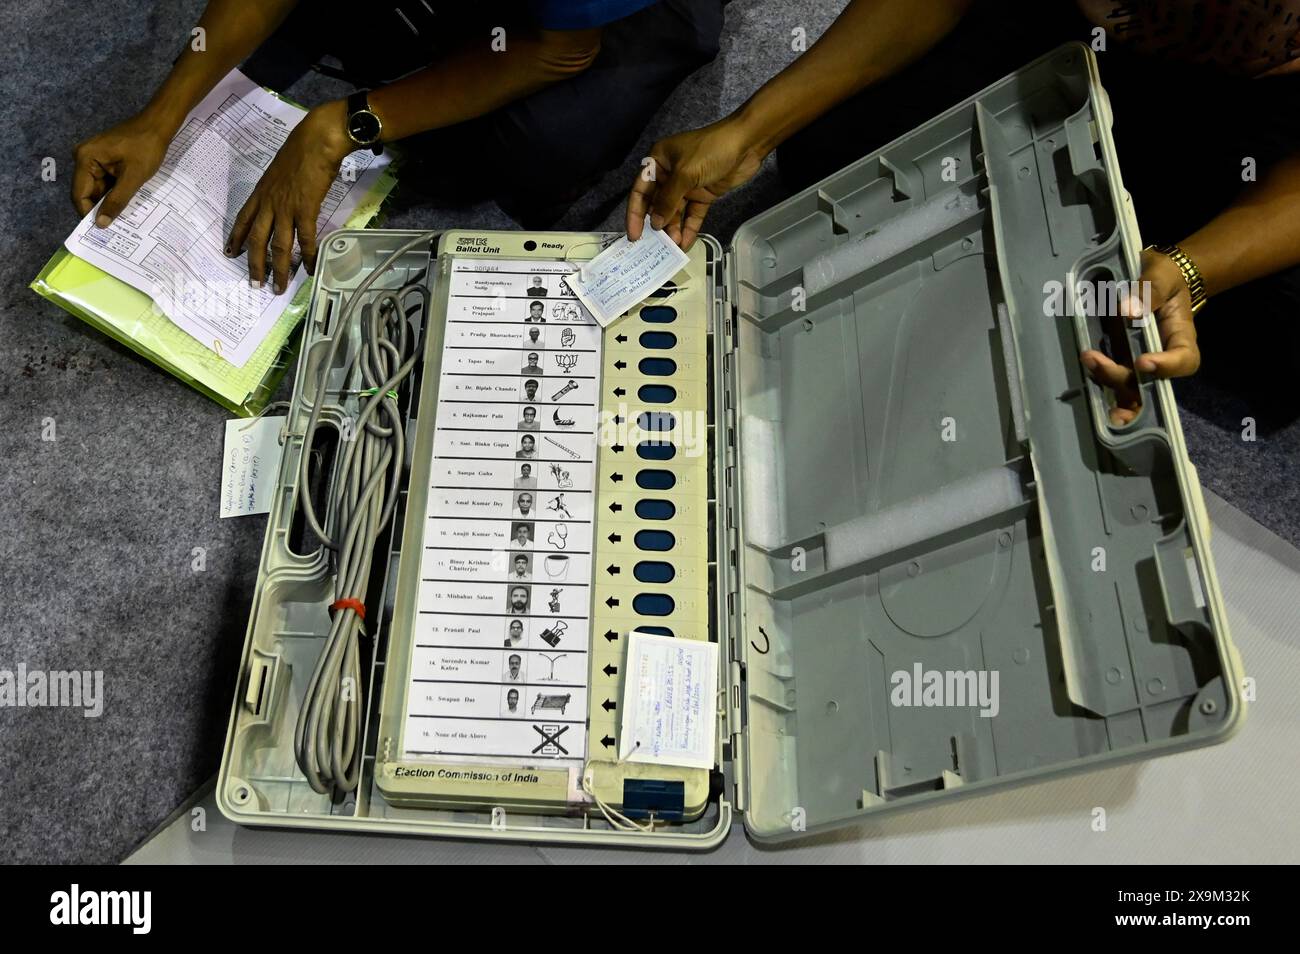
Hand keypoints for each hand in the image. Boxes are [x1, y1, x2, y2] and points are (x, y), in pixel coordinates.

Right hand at [72, 114, 171, 223]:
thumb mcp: (133, 177)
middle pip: (87, 192)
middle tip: (113, 230)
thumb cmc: (147, 147)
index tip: (101, 232)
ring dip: (108, 202)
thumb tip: (101, 224)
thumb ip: (116, 200)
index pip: (79, 194)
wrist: (158, 125)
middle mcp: (83, 157)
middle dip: (99, 210)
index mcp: (85, 158)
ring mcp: (93, 158)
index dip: (88, 214)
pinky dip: (113, 193)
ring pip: (97, 189)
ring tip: (121, 220)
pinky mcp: (104, 160)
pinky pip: (105, 182)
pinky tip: (124, 205)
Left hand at [226, 100, 352, 292]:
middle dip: (254, 264)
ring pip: (279, 246)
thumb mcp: (279, 171)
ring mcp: (286, 208)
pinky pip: (305, 239)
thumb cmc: (300, 152)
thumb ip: (278, 189)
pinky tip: (311, 269)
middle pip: (257, 240)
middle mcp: (269, 203)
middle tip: (254, 284)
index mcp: (261, 193)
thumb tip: (284, 199)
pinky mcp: (306, 210)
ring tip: (279, 287)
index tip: (229, 254)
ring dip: (279, 269)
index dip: (235, 239)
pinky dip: (308, 256)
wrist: (315, 141)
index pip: (242, 220)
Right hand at [626, 118, 767, 249]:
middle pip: (657, 204)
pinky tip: (686, 243)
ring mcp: (687, 185)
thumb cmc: (710, 151)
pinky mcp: (703, 194)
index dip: (635, 214)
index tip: (634, 236)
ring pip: (675, 212)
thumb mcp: (685, 173)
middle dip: (657, 225)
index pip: (640, 191)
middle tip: (656, 247)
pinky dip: (690, 227)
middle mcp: (669, 174)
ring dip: (674, 229)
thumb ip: (668, 200)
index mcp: (658, 162)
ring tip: (674, 247)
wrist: (746, 143)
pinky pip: (693, 214)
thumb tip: (656, 224)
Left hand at [1080, 248, 1200, 424]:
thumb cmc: (1165, 277)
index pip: (1184, 360)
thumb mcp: (1162, 276)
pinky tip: (1086, 364)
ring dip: (1107, 380)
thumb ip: (1150, 292)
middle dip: (1126, 382)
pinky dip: (1098, 377)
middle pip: (1152, 382)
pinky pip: (1111, 377)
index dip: (1166, 367)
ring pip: (1130, 387)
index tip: (1143, 361)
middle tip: (1099, 363)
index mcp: (1180, 336)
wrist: (1152, 278)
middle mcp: (1161, 355)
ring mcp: (1139, 361)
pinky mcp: (1120, 359)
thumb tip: (1129, 311)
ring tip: (1088, 358)